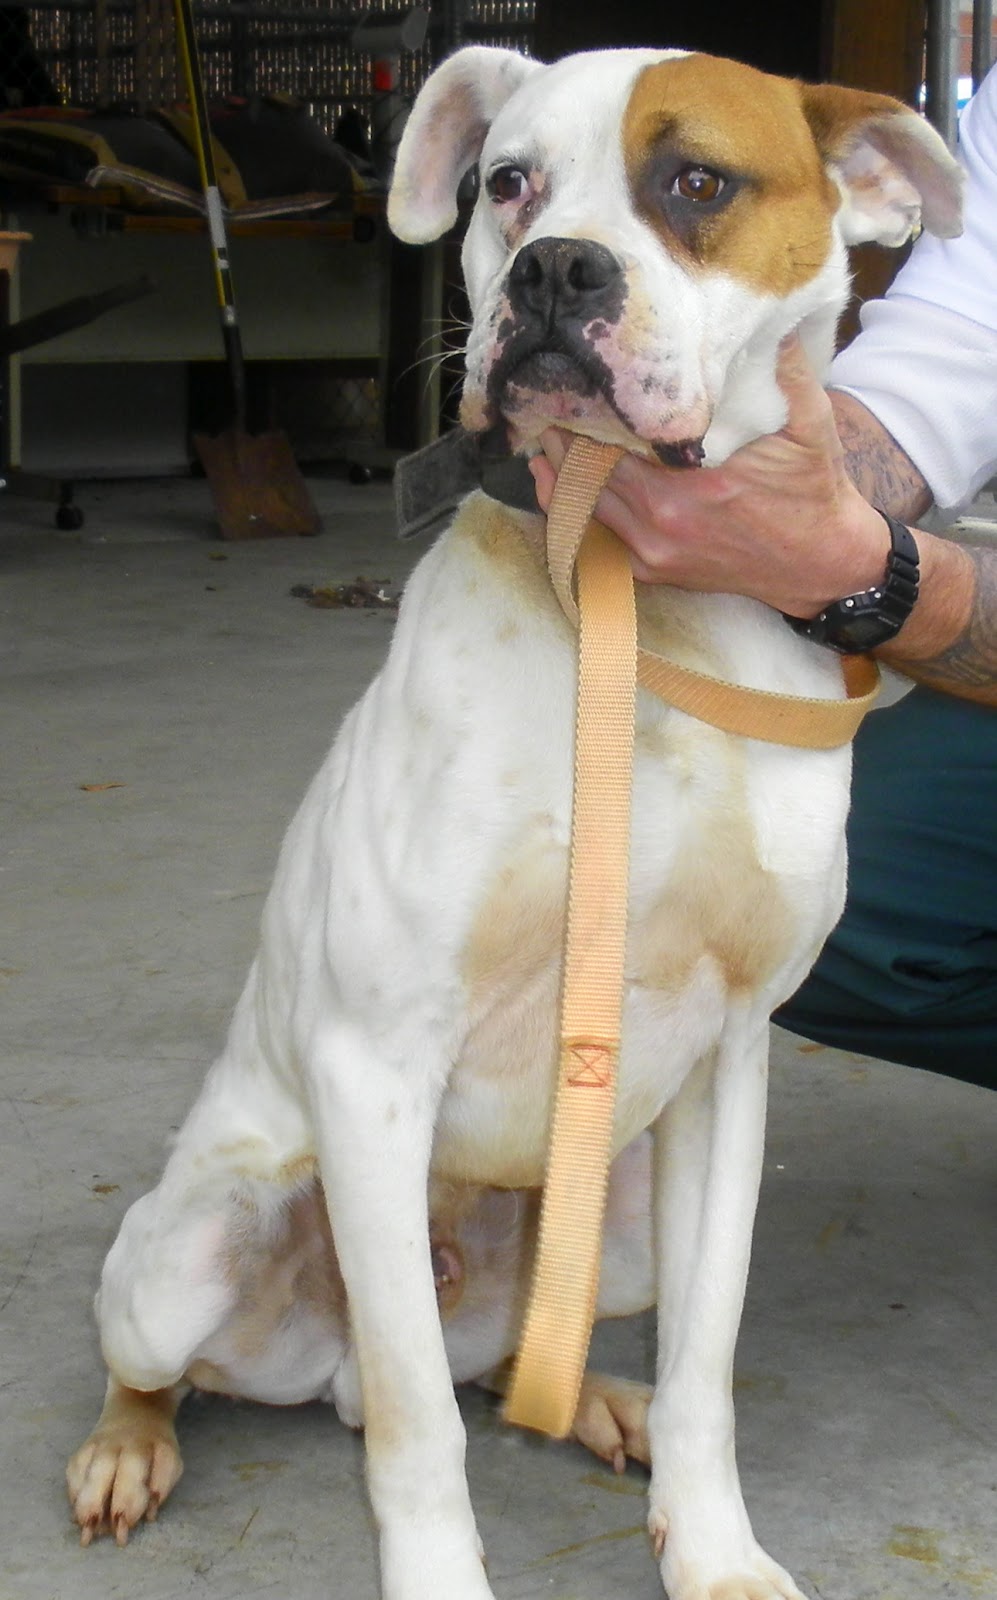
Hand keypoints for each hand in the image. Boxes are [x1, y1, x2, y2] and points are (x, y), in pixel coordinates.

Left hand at [529, 335, 892, 618]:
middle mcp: (665, 518)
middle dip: (568, 433)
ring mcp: (655, 548)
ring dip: (563, 468)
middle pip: (588, 469)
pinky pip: (594, 540)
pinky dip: (572, 509)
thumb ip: (786, 369)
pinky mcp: (653, 569)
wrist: (821, 561)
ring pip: (583, 504)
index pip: (616, 438)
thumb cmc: (812, 489)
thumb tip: (765, 313)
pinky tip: (557, 480)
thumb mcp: (811, 422)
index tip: (575, 380)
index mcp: (695, 480)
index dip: (589, 409)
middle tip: (551, 397)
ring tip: (549, 430)